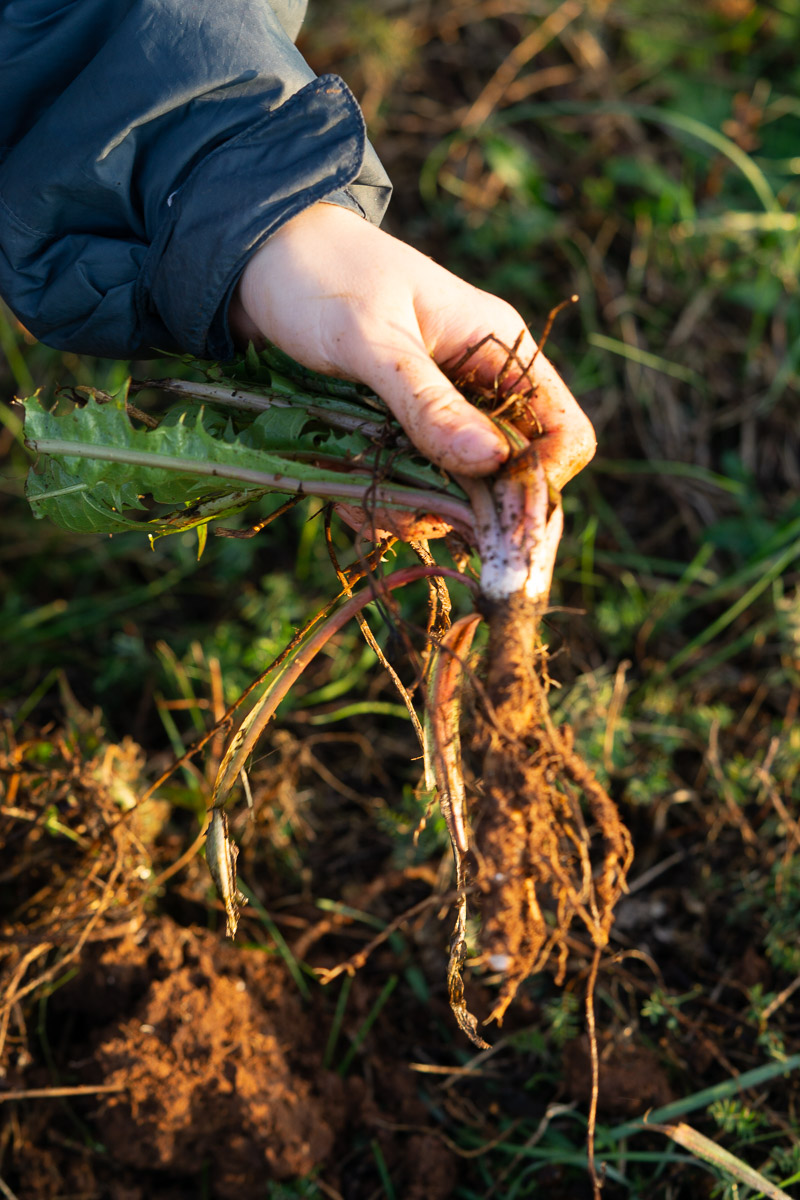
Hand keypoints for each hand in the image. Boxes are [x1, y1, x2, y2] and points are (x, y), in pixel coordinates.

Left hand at [230, 203, 594, 531]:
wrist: (251, 259)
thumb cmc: (318, 275)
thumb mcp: (370, 337)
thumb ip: (427, 401)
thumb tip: (492, 464)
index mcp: (497, 350)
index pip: (563, 433)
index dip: (540, 480)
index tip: (494, 510)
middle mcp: (476, 389)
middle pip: (510, 479)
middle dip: (470, 510)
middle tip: (417, 518)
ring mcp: (435, 416)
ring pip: (457, 496)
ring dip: (421, 513)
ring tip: (374, 504)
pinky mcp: (395, 437)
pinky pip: (411, 493)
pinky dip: (386, 507)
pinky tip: (354, 501)